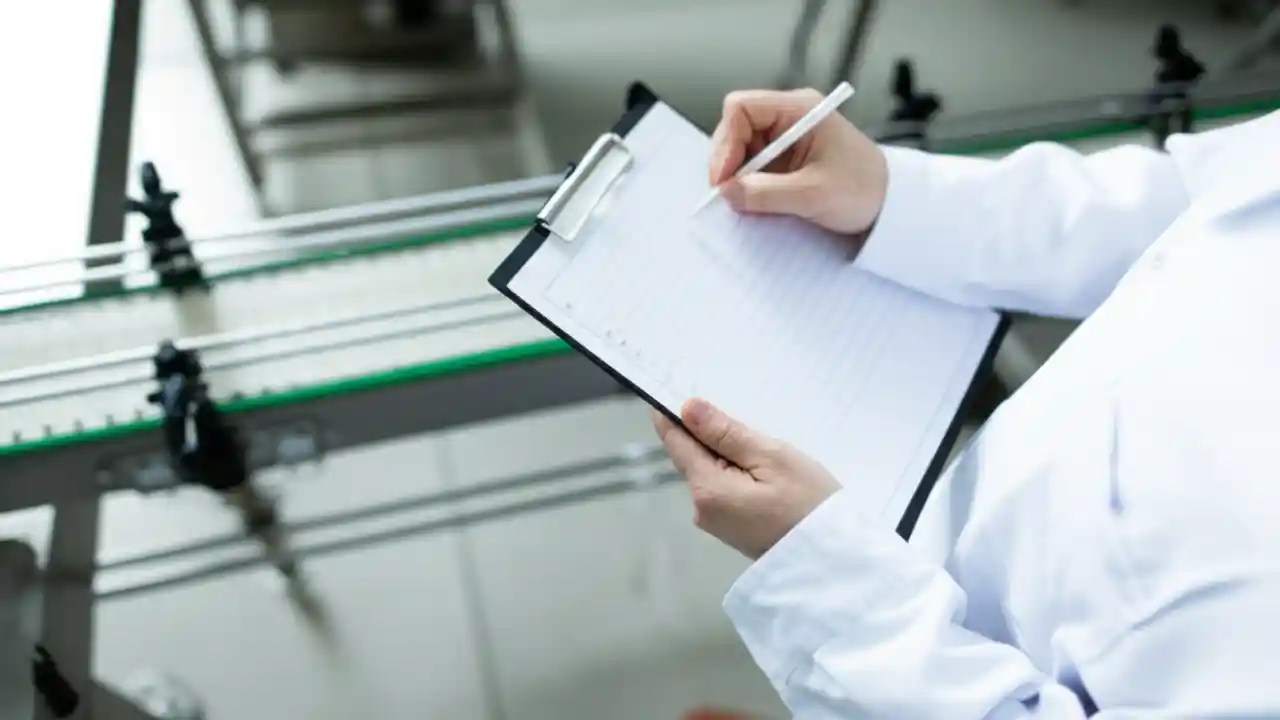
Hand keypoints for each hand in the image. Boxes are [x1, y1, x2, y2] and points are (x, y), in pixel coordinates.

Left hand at [653, 398, 839, 558]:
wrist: (835, 560)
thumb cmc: (810, 506)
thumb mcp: (772, 458)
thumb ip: (725, 433)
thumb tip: (687, 409)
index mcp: (706, 490)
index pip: (675, 441)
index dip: (674, 413)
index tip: (683, 388)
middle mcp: (701, 510)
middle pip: (693, 456)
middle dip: (709, 432)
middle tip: (739, 407)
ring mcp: (716, 523)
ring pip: (710, 471)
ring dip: (727, 452)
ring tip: (760, 438)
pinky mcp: (732, 528)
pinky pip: (724, 488)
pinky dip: (737, 472)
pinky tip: (763, 466)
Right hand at [708, 88, 887, 235]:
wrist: (890, 205)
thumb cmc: (864, 190)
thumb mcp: (814, 195)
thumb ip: (767, 194)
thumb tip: (727, 192)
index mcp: (799, 109)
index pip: (741, 108)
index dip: (726, 141)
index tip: (725, 178)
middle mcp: (789, 117)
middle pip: (735, 128)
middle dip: (728, 162)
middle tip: (728, 195)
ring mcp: (785, 138)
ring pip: (740, 150)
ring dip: (737, 176)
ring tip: (745, 202)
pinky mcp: (785, 160)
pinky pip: (753, 167)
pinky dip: (748, 185)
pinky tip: (755, 202)